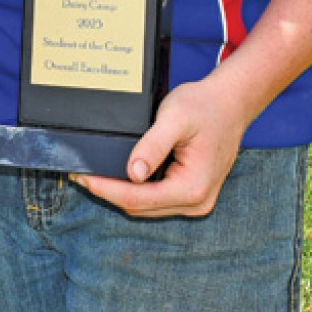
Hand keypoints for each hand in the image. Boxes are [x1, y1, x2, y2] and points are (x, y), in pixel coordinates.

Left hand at [72, 77, 248, 217]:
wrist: (232, 103)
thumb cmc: (206, 106)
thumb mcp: (175, 117)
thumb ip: (153, 146)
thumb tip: (132, 174)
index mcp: (193, 187)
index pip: (138, 199)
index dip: (106, 190)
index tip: (81, 178)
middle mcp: (196, 202)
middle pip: (140, 208)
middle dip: (108, 192)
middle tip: (79, 174)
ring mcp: (195, 202)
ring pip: (146, 207)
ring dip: (120, 193)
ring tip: (93, 175)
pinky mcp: (191, 194)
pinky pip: (156, 199)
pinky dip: (136, 190)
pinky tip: (118, 176)